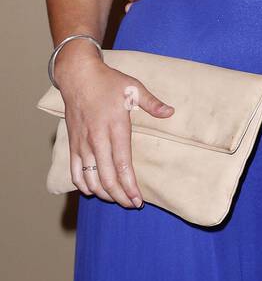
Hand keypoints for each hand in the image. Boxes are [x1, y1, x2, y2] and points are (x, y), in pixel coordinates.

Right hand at [53, 44, 174, 206]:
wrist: (78, 76)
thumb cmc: (108, 82)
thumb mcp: (133, 87)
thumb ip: (152, 103)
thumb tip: (170, 112)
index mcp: (114, 126)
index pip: (122, 164)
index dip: (129, 185)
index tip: (138, 199)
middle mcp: (96, 139)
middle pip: (106, 177)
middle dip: (119, 196)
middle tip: (132, 205)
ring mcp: (82, 143)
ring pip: (90, 178)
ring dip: (103, 193)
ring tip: (117, 199)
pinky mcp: (72, 144)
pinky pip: (75, 172)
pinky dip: (83, 185)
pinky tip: (94, 191)